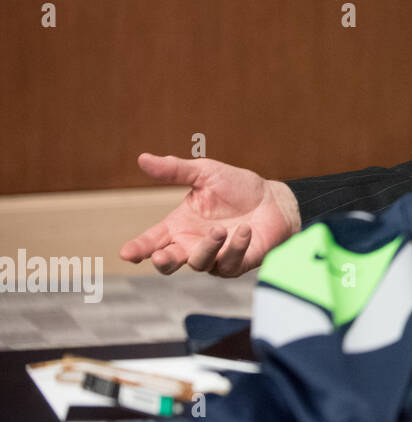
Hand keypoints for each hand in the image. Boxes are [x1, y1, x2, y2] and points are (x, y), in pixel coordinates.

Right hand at [119, 153, 301, 276]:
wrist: (274, 199)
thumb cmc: (237, 187)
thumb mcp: (205, 173)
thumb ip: (176, 170)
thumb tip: (143, 158)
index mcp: (179, 226)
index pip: (153, 240)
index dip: (139, 248)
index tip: (126, 253)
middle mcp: (192, 244)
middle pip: (169, 262)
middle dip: (163, 261)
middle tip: (161, 256)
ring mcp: (215, 257)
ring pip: (200, 263)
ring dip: (207, 248)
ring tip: (219, 230)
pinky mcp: (237, 263)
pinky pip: (231, 263)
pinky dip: (236, 247)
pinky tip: (244, 231)